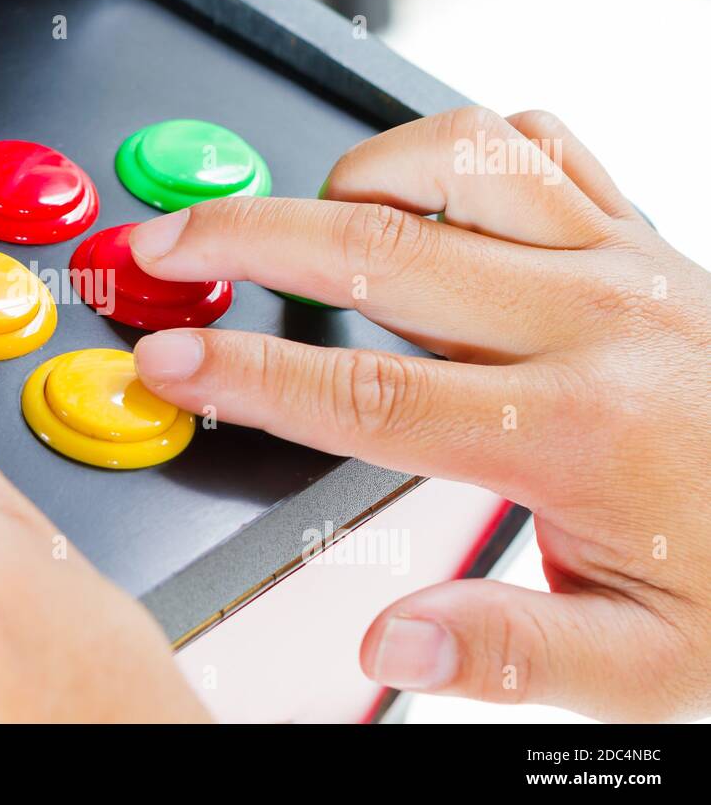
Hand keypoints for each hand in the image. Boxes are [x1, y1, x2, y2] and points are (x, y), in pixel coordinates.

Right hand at [129, 107, 710, 721]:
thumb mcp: (639, 664)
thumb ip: (509, 652)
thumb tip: (391, 641)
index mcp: (577, 431)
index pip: (369, 393)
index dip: (249, 375)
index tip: (173, 358)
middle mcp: (594, 320)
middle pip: (375, 247)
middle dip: (242, 239)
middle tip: (164, 246)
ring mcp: (619, 258)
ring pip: (454, 158)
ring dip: (349, 175)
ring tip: (287, 214)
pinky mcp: (636, 229)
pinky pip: (535, 140)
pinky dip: (452, 146)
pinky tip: (411, 187)